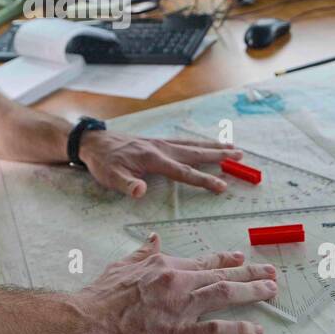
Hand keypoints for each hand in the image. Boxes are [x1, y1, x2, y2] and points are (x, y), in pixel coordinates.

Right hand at [70, 234, 277, 333]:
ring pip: (225, 294)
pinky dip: (239, 330)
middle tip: (271, 273)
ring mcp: (181, 307)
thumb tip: (153, 238)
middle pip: (222, 275)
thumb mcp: (121, 266)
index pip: (203, 261)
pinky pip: (216, 330)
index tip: (242, 258)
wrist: (87, 321)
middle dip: (250, 273)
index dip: (226, 260)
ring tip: (271, 291)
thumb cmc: (100, 296)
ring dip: (252, 292)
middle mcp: (178, 282)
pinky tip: (256, 331)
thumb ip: (142, 253)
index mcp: (165, 266)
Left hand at [78, 130, 240, 197]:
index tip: (222, 186)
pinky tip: (205, 144)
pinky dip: (198, 142)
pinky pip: (184, 141)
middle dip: (219, 155)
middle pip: (195, 152)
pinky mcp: (157, 142)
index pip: (183, 172)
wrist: (94, 142)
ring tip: (232, 147)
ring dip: (213, 146)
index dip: (204, 180)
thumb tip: (140, 191)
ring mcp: (160, 142)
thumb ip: (126, 184)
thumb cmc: (103, 162)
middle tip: (241, 156)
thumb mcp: (110, 177)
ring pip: (192, 144)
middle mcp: (161, 148)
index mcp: (153, 158)